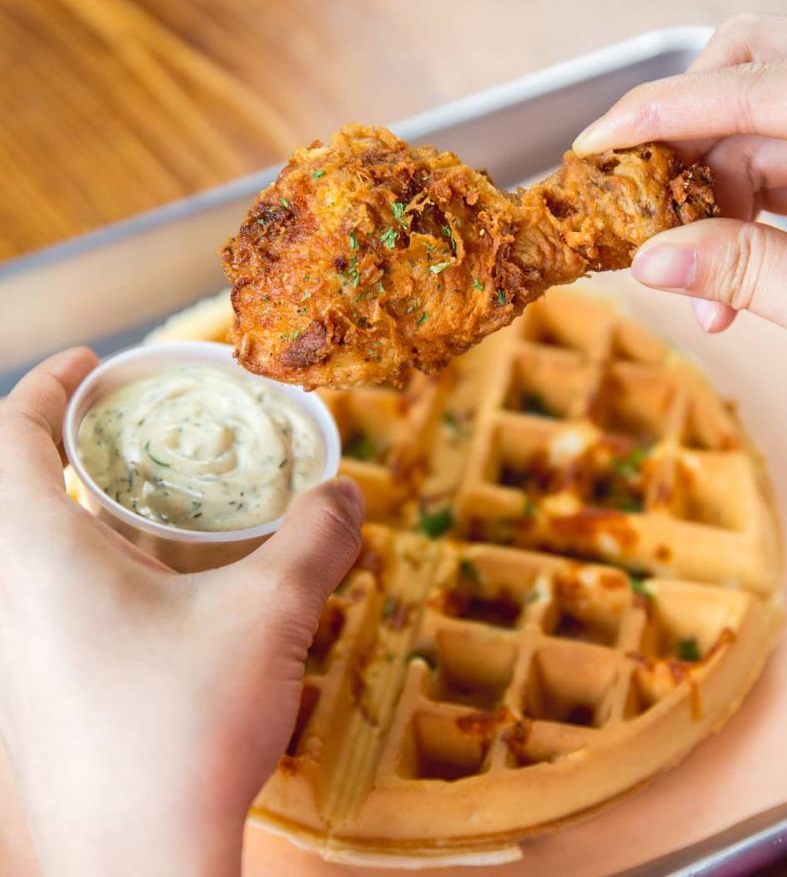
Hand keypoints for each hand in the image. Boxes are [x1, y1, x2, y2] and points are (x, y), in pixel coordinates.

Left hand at [0, 348, 363, 876]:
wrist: (134, 869)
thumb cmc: (180, 731)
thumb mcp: (266, 616)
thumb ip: (314, 541)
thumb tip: (349, 490)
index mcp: (33, 553)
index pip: (7, 432)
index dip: (50, 384)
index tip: (98, 362)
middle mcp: (12, 594)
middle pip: (23, 485)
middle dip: (85, 442)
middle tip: (153, 428)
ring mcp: (24, 646)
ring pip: (49, 546)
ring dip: (105, 509)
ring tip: (179, 499)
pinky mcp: (45, 687)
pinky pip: (67, 595)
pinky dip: (115, 565)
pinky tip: (184, 584)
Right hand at [573, 14, 786, 397]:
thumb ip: (753, 278)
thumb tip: (654, 262)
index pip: (767, 81)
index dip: (667, 109)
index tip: (597, 142)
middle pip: (762, 68)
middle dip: (685, 131)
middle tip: (636, 196)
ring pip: (759, 127)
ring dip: (705, 193)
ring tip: (681, 272)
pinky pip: (779, 172)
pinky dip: (735, 220)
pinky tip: (717, 278)